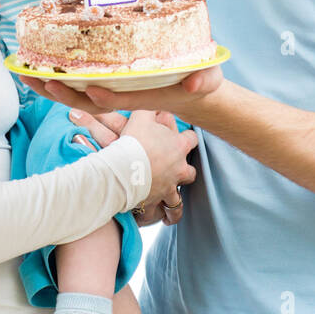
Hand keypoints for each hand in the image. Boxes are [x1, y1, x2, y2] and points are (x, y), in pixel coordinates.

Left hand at [18, 63, 223, 123]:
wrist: (194, 87)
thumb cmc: (199, 80)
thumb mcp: (207, 78)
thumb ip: (203, 79)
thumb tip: (195, 84)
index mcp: (142, 94)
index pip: (118, 99)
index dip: (101, 96)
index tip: (87, 87)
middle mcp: (121, 95)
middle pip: (86, 99)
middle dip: (61, 91)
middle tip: (36, 78)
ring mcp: (112, 90)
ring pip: (76, 93)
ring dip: (49, 85)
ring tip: (23, 71)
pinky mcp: (107, 82)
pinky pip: (77, 82)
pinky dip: (57, 76)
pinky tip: (37, 66)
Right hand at [65, 108, 197, 225]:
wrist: (123, 168)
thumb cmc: (133, 141)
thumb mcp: (141, 116)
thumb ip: (148, 107)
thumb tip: (151, 95)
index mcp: (177, 147)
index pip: (191, 140)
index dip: (186, 139)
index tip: (180, 139)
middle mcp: (178, 168)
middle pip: (190, 172)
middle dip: (184, 172)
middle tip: (175, 170)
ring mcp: (170, 186)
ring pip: (181, 196)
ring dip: (176, 197)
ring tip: (171, 199)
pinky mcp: (159, 201)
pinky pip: (167, 212)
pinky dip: (165, 215)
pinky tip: (164, 218)